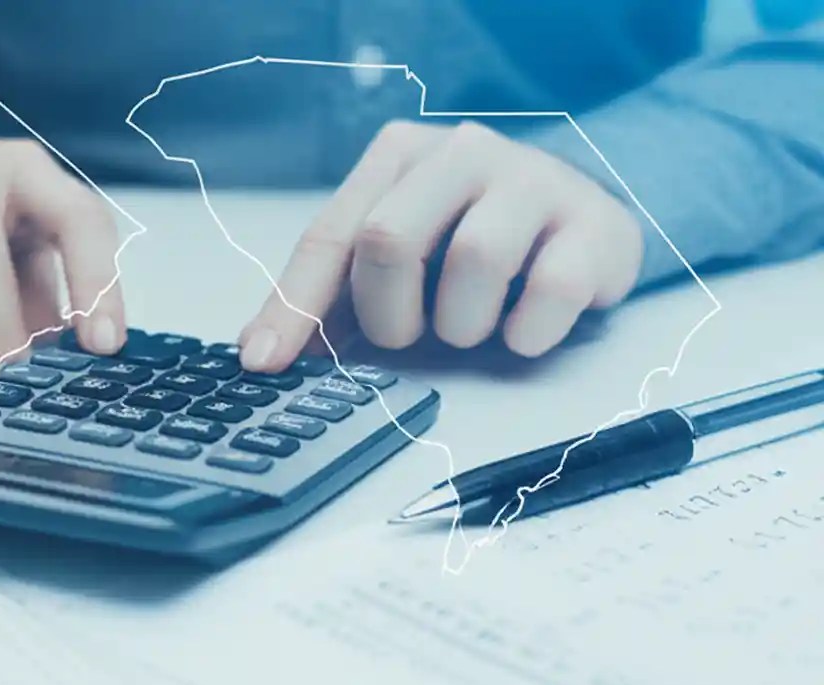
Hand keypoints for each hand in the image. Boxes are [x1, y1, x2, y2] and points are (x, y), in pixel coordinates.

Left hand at [239, 121, 642, 369]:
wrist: (580, 221)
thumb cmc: (468, 239)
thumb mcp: (395, 257)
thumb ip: (330, 297)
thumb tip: (261, 353)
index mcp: (397, 157)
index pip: (330, 236)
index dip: (294, 306)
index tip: (266, 363)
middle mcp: (461, 152)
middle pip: (389, 239)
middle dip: (390, 315)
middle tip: (410, 336)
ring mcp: (532, 179)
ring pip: (475, 260)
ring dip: (462, 325)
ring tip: (471, 327)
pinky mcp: (592, 221)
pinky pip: (551, 289)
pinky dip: (527, 332)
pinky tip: (523, 331)